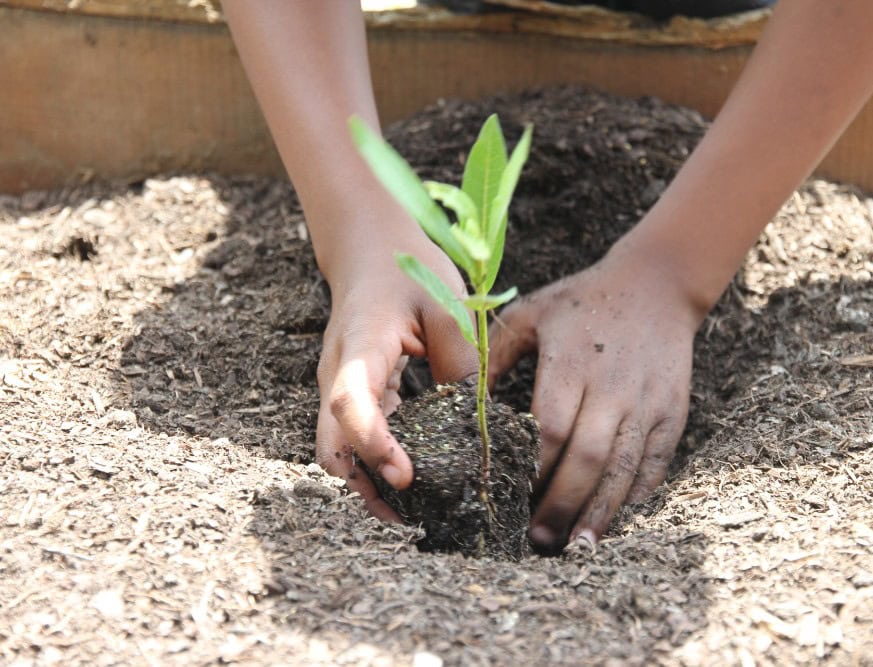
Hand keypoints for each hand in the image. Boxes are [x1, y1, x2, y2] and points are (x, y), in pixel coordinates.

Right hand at [314, 229, 477, 520]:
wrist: (368, 248)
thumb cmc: (409, 271)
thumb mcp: (447, 309)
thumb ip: (461, 365)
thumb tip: (479, 426)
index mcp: (361, 347)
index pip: (351, 404)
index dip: (374, 445)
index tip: (406, 476)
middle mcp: (338, 375)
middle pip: (332, 446)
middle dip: (365, 487)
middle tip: (411, 514)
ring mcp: (339, 388)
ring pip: (339, 450)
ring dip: (369, 482)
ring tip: (415, 509)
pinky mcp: (352, 395)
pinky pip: (355, 439)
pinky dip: (376, 462)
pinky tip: (412, 477)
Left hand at [489, 242, 702, 549]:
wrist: (657, 284)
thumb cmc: (583, 301)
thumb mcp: (531, 314)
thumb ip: (494, 354)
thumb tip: (458, 399)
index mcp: (572, 364)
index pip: (550, 429)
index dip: (532, 469)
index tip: (510, 498)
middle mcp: (613, 389)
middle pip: (587, 458)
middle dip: (562, 504)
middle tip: (538, 539)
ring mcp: (647, 403)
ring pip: (623, 468)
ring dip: (601, 511)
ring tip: (579, 546)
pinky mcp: (672, 412)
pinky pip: (656, 461)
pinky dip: (637, 493)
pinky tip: (616, 517)